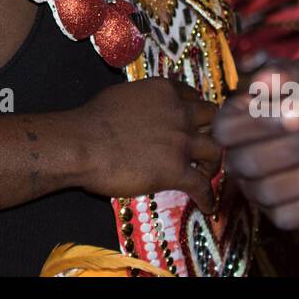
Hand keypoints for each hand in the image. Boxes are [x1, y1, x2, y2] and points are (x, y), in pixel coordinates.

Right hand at [75, 77, 221, 210]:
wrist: (83, 144)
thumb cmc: (93, 119)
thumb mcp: (123, 95)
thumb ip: (144, 100)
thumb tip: (145, 109)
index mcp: (164, 91)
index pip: (194, 96)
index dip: (194, 110)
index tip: (192, 121)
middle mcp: (179, 112)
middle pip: (212, 119)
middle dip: (210, 131)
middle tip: (202, 145)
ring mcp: (181, 141)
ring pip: (215, 150)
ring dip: (212, 163)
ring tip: (206, 174)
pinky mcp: (177, 170)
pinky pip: (202, 185)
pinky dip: (208, 197)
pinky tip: (207, 207)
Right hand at [213, 59, 298, 229]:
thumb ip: (284, 74)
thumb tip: (261, 82)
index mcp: (232, 121)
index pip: (227, 129)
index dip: (259, 124)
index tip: (297, 114)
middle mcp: (236, 159)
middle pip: (250, 162)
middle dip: (296, 149)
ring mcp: (254, 190)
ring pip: (269, 192)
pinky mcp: (277, 215)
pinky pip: (289, 217)